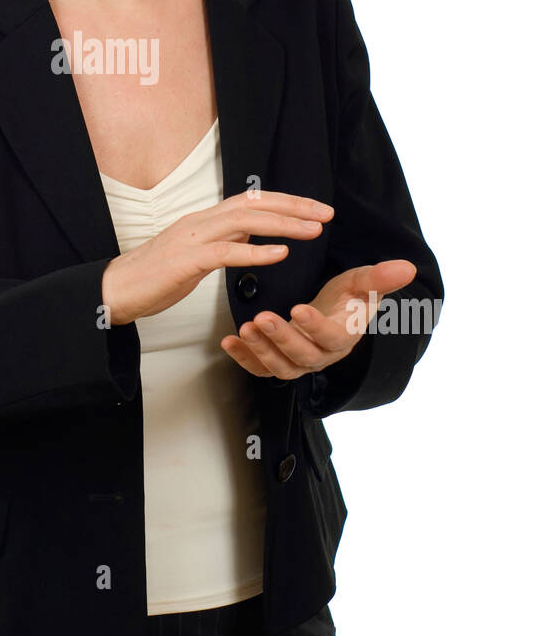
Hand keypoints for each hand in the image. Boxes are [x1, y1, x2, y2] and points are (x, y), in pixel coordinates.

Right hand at [101, 189, 333, 325]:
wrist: (115, 290)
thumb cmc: (155, 276)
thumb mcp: (196, 254)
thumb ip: (224, 240)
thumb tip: (252, 233)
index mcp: (204, 220)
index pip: (252, 201)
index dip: (287, 202)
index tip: (316, 209)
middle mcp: (200, 221)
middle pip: (253, 204)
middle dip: (294, 207)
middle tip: (326, 214)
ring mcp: (191, 238)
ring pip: (244, 221)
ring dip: (283, 224)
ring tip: (313, 230)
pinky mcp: (185, 261)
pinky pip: (225, 252)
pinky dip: (255, 251)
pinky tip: (280, 254)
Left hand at [220, 258, 417, 379]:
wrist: (333, 315)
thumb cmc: (348, 298)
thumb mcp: (362, 284)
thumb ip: (380, 278)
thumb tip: (408, 266)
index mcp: (344, 337)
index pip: (332, 337)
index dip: (316, 326)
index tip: (298, 308)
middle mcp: (321, 355)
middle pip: (302, 356)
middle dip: (281, 338)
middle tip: (261, 317)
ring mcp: (299, 362)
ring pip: (280, 366)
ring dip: (260, 349)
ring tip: (244, 328)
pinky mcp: (277, 362)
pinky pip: (260, 368)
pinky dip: (242, 357)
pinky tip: (228, 340)